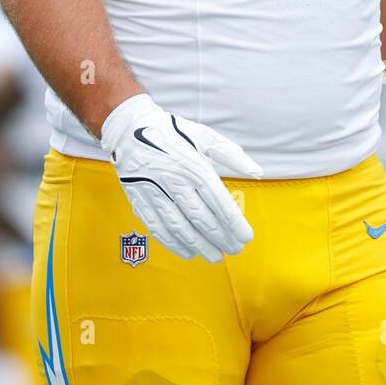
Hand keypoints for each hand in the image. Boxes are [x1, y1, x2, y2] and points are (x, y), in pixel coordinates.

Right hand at [99, 93, 261, 262]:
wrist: (128, 127)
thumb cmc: (172, 132)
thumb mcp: (204, 136)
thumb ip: (231, 155)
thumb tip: (257, 171)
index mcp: (193, 166)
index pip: (218, 201)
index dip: (234, 223)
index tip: (246, 237)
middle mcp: (174, 181)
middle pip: (201, 218)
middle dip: (221, 238)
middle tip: (235, 250)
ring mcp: (154, 192)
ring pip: (179, 227)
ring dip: (199, 245)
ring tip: (215, 257)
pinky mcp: (139, 200)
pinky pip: (157, 228)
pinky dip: (173, 244)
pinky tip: (188, 252)